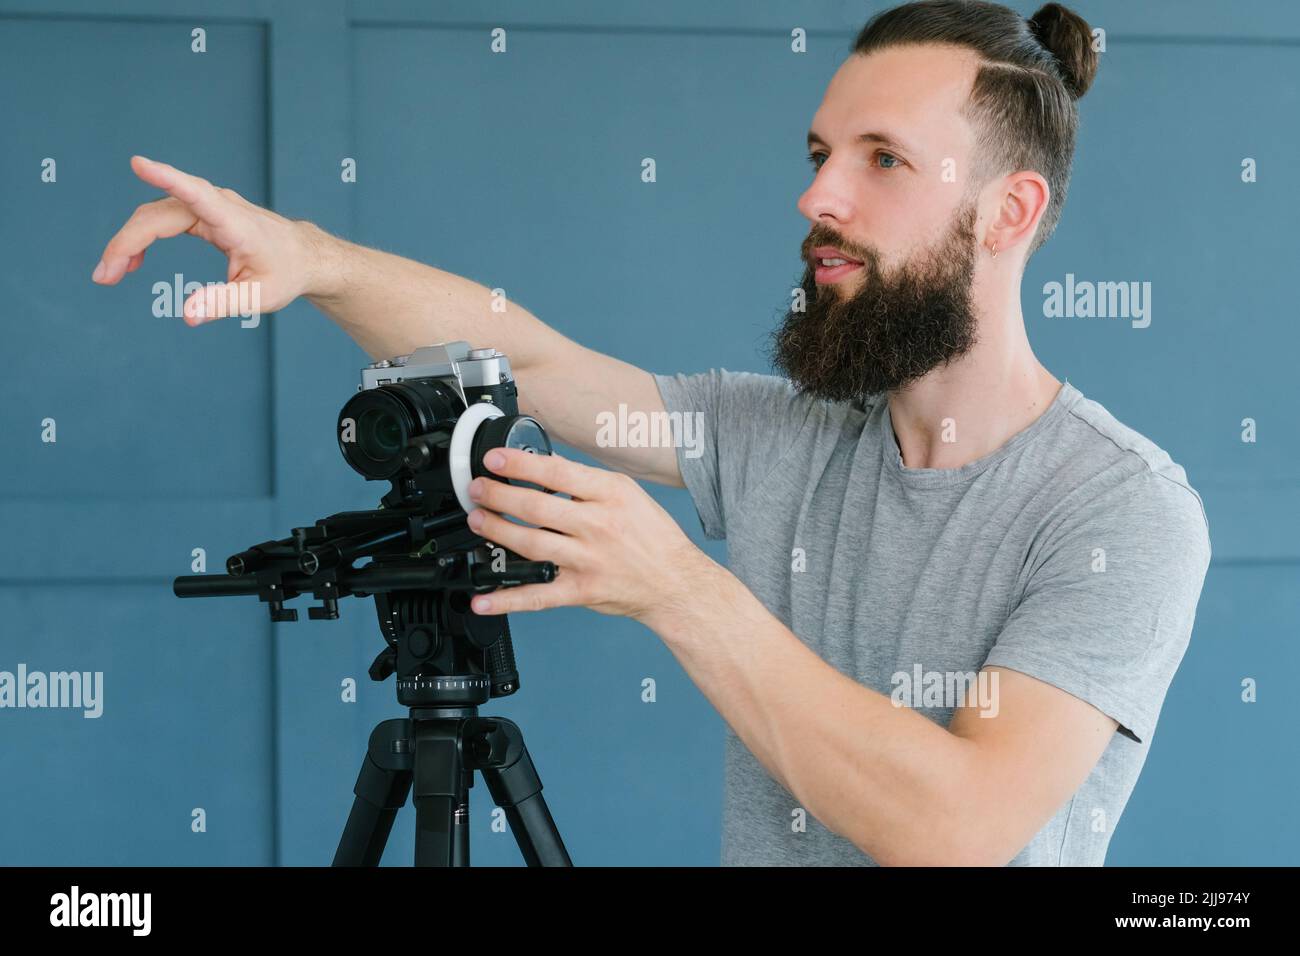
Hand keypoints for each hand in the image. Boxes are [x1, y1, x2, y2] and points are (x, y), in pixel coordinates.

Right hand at [90, 155, 334, 322]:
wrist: (304, 257)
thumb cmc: (286, 274)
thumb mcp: (261, 297)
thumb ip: (224, 304)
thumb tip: (188, 314)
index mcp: (235, 223)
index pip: (197, 194)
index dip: (166, 178)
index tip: (138, 163)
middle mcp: (219, 207)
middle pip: (160, 214)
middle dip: (127, 241)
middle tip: (104, 276)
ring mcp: (209, 206)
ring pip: (156, 214)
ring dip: (130, 240)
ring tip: (112, 274)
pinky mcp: (203, 213)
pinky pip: (164, 218)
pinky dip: (144, 237)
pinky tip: (132, 264)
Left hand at [464, 447, 715, 628]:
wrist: (675, 582)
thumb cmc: (652, 537)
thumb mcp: (629, 494)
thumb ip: (587, 483)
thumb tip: (544, 469)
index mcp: (610, 495)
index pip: (557, 472)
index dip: (520, 464)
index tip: (494, 459)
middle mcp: (598, 525)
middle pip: (537, 507)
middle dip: (498, 495)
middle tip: (477, 489)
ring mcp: (587, 560)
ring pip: (531, 544)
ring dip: (496, 530)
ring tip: (477, 520)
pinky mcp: (580, 590)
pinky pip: (537, 596)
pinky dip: (507, 599)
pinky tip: (482, 598)